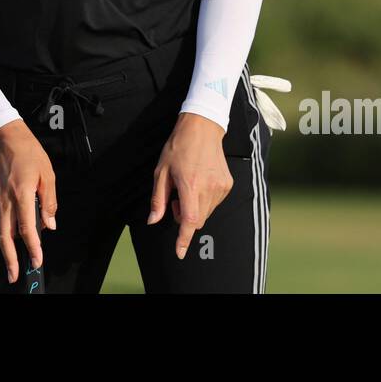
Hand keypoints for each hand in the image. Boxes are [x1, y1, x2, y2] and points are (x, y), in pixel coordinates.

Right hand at [0, 119, 58, 283]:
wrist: (5, 137)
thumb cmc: (29, 153)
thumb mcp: (48, 175)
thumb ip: (49, 202)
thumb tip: (49, 226)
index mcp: (21, 194)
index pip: (27, 228)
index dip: (32, 247)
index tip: (37, 261)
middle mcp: (6, 200)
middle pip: (5, 237)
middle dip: (10, 259)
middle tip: (15, 276)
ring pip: (2, 230)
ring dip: (9, 248)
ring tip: (15, 263)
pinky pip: (4, 218)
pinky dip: (10, 230)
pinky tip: (20, 235)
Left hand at [147, 113, 231, 259]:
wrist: (202, 129)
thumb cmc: (178, 148)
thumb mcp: (161, 172)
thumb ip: (157, 199)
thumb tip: (153, 220)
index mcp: (189, 185)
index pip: (189, 220)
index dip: (184, 239)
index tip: (179, 252)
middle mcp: (208, 188)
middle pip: (197, 219)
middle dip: (184, 218)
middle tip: (174, 200)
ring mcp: (220, 187)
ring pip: (206, 212)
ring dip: (195, 209)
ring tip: (187, 188)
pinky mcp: (228, 184)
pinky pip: (214, 203)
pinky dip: (204, 201)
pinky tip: (199, 183)